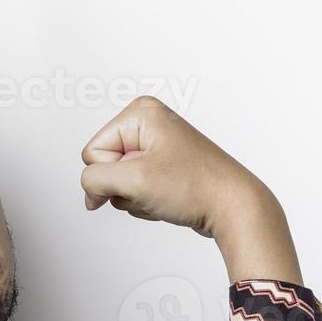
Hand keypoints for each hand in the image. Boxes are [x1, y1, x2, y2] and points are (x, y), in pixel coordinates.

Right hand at [79, 96, 302, 283]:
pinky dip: (146, 201)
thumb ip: (96, 180)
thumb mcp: (134, 181)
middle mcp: (148, 124)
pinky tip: (168, 200)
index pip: (93, 152)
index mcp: (140, 113)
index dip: (110, 175)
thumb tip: (88, 191)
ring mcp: (157, 146)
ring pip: (119, 182)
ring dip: (136, 197)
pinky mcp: (164, 167)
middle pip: (105, 166)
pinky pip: (136, 189)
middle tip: (153, 188)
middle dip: (124, 187)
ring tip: (164, 194)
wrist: (233, 207)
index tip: (139, 181)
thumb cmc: (196, 187)